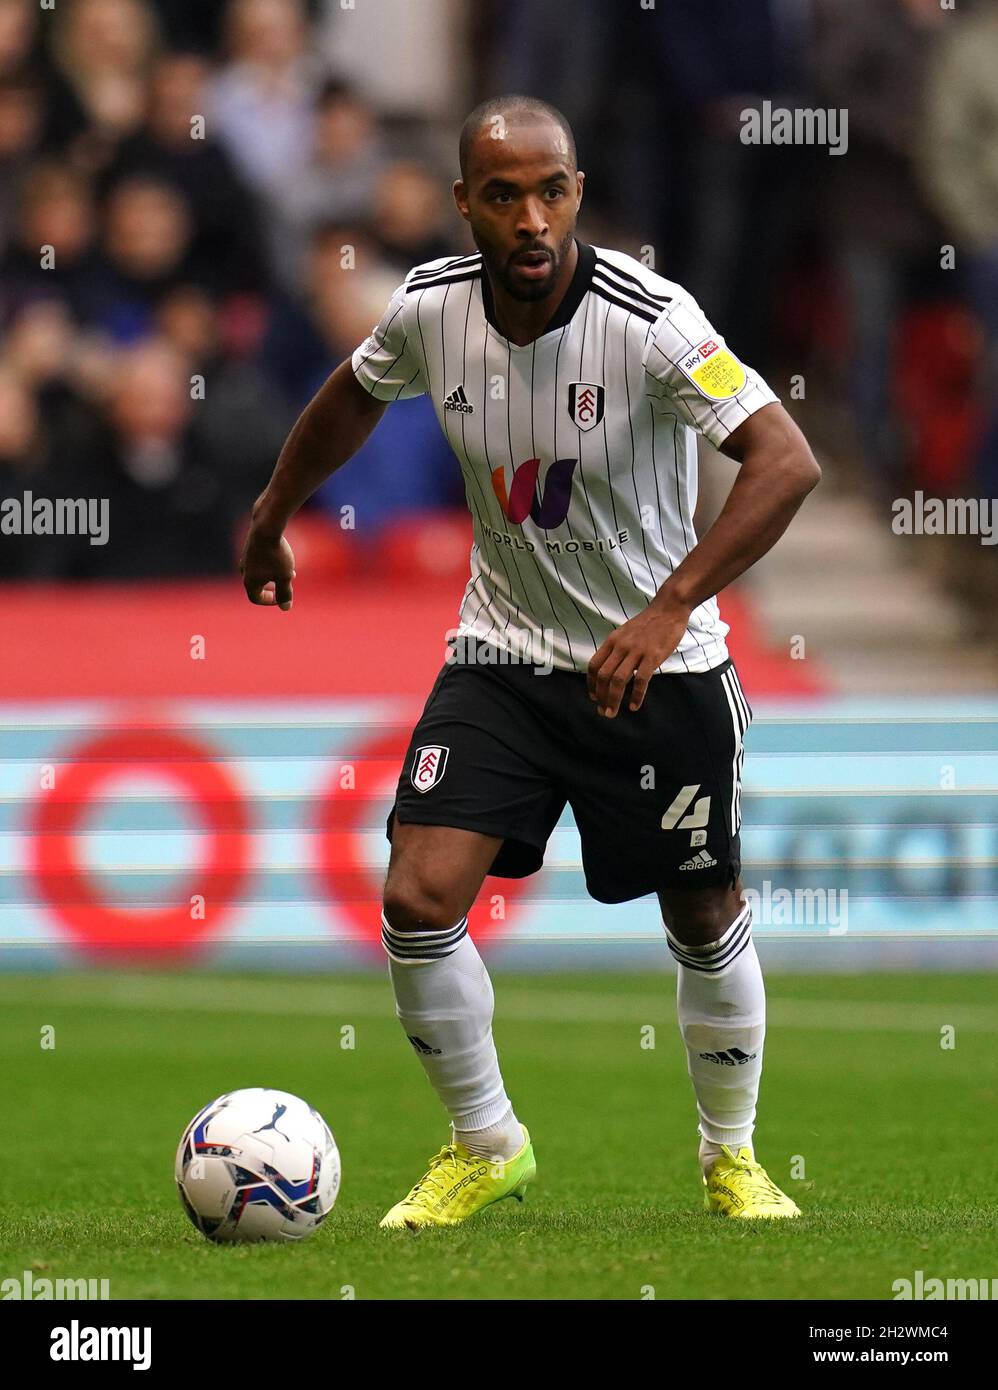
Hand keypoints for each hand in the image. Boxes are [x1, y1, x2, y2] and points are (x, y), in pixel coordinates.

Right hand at [240, 528, 295, 609]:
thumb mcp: (285, 577)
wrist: (266, 526)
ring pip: (259, 571)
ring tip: (289, 567)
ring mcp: (245, 557)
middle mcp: (244, 570)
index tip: (283, 595)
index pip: (256, 598)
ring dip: (274, 573)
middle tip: (289, 580)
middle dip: (274, 586)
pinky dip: (270, 563)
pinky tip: (282, 554)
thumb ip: (285, 593)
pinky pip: (259, 560)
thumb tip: (285, 608)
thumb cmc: (276, 554)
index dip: (270, 601)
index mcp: (249, 581)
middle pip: (257, 585)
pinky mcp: (249, 546)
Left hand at [587, 598, 690, 716]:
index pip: (594, 665)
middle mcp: (620, 646)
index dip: (591, 684)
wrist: (668, 609)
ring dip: (613, 700)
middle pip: (603, 676)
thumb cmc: (648, 623)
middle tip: (602, 711)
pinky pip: (640, 680)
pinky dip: (636, 696)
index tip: (594, 697)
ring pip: (618, 681)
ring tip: (612, 713)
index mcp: (612, 641)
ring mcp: (636, 651)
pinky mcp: (652, 656)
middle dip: (600, 697)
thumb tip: (611, 667)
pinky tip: (634, 706)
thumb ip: (617, 648)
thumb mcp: (626, 632)